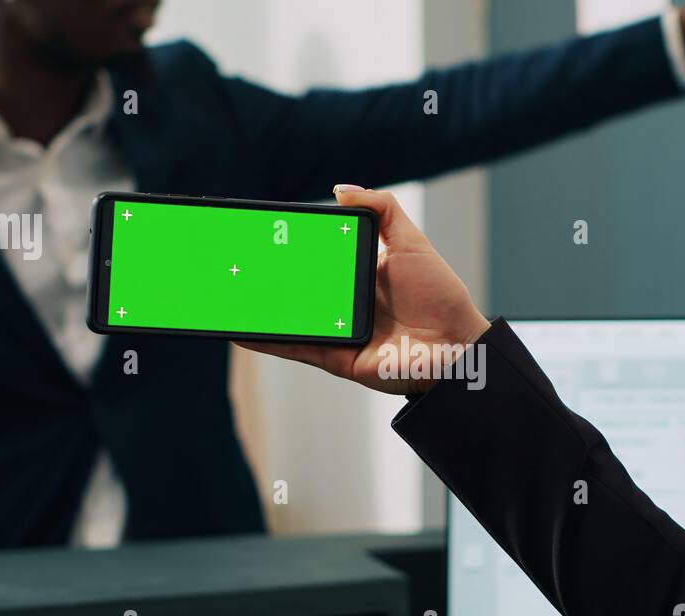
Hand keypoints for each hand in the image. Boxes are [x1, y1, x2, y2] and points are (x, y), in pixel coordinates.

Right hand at [237, 186, 490, 394]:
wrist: (458, 346)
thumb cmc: (440, 295)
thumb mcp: (411, 241)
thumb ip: (381, 208)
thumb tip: (340, 188)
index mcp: (357, 272)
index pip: (315, 256)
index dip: (289, 247)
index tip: (260, 234)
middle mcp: (343, 301)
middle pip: (296, 286)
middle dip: (264, 276)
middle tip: (232, 261)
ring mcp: (337, 330)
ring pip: (289, 317)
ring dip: (257, 308)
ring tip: (227, 295)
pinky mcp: (337, 357)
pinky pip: (296, 347)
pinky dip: (268, 342)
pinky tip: (241, 332)